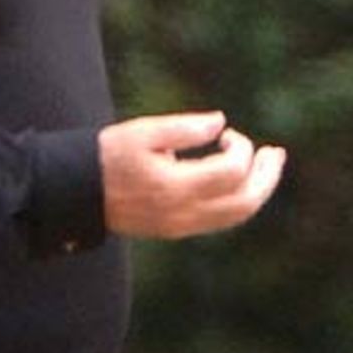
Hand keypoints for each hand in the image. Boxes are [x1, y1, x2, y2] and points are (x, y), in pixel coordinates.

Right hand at [98, 111, 285, 239]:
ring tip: (267, 167)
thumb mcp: (142, 132)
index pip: (231, 171)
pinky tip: (239, 183)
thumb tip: (220, 123)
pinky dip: (238, 202)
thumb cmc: (107, 156)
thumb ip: (183, 128)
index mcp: (175, 186)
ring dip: (258, 191)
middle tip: (274, 153)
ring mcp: (180, 226)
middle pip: (245, 201)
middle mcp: (183, 212)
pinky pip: (220, 220)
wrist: (78, 193)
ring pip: (236, 215)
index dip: (241, 148)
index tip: (228, 133)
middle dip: (267, 176)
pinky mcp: (175, 230)